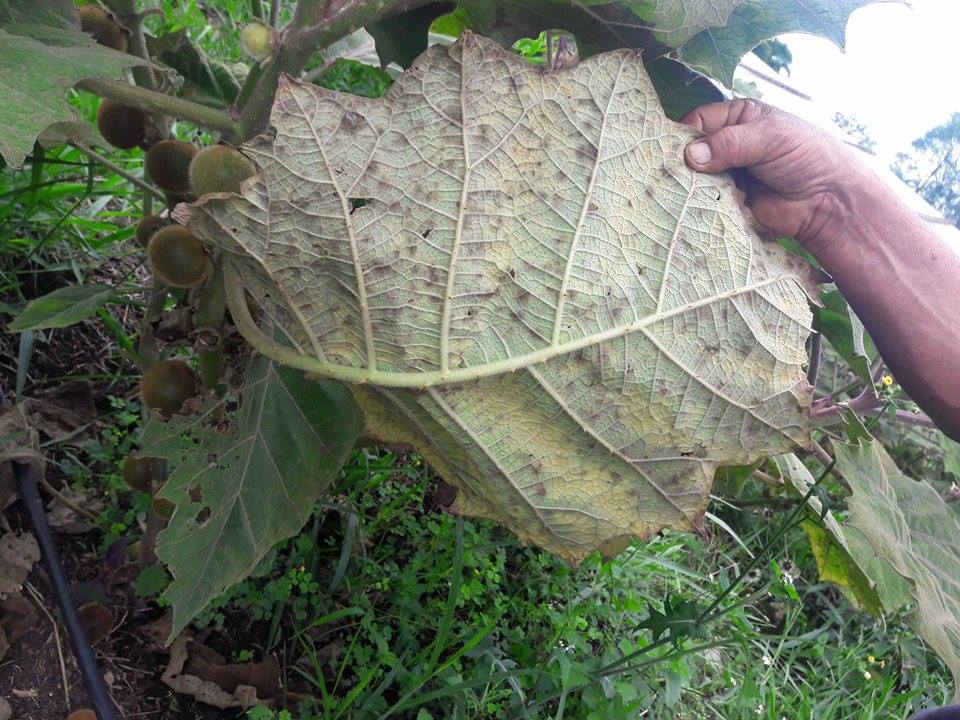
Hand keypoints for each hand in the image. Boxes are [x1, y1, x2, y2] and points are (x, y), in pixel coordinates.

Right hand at [681, 99, 872, 258]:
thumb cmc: (806, 157)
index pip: (699, 120)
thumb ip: (730, 143)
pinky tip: (688, 208)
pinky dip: (698, 205)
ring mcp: (726, 174)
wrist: (827, 201)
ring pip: (694, 178)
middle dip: (682, 162)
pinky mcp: (727, 201)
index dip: (683, 134)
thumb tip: (690, 156)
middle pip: (692, 150)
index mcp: (738, 118)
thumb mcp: (769, 137)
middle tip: (667, 175)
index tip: (668, 150)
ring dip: (688, 186)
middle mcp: (728, 144)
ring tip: (677, 194)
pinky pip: (705, 202)